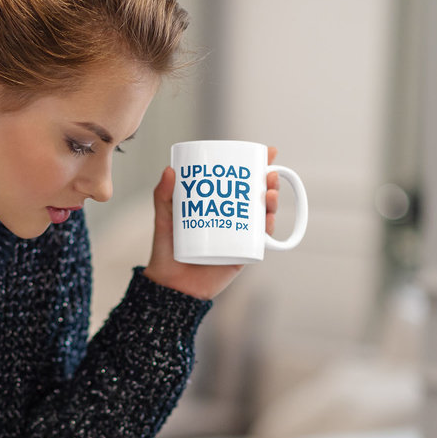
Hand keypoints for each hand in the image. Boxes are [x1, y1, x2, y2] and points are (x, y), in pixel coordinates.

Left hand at [142, 146, 278, 299]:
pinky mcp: (242, 254)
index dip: (257, 166)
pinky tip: (268, 219)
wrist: (170, 285)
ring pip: (263, 216)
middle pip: (258, 195)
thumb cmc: (167, 251)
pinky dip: (268, 229)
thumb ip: (163, 196)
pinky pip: (260, 241)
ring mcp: (239, 236)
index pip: (241, 181)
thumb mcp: (163, 219)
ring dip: (273, 203)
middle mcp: (232, 218)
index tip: (269, 152)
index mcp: (218, 205)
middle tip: (270, 173)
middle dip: (270, 182)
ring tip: (269, 194)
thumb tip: (169, 170)